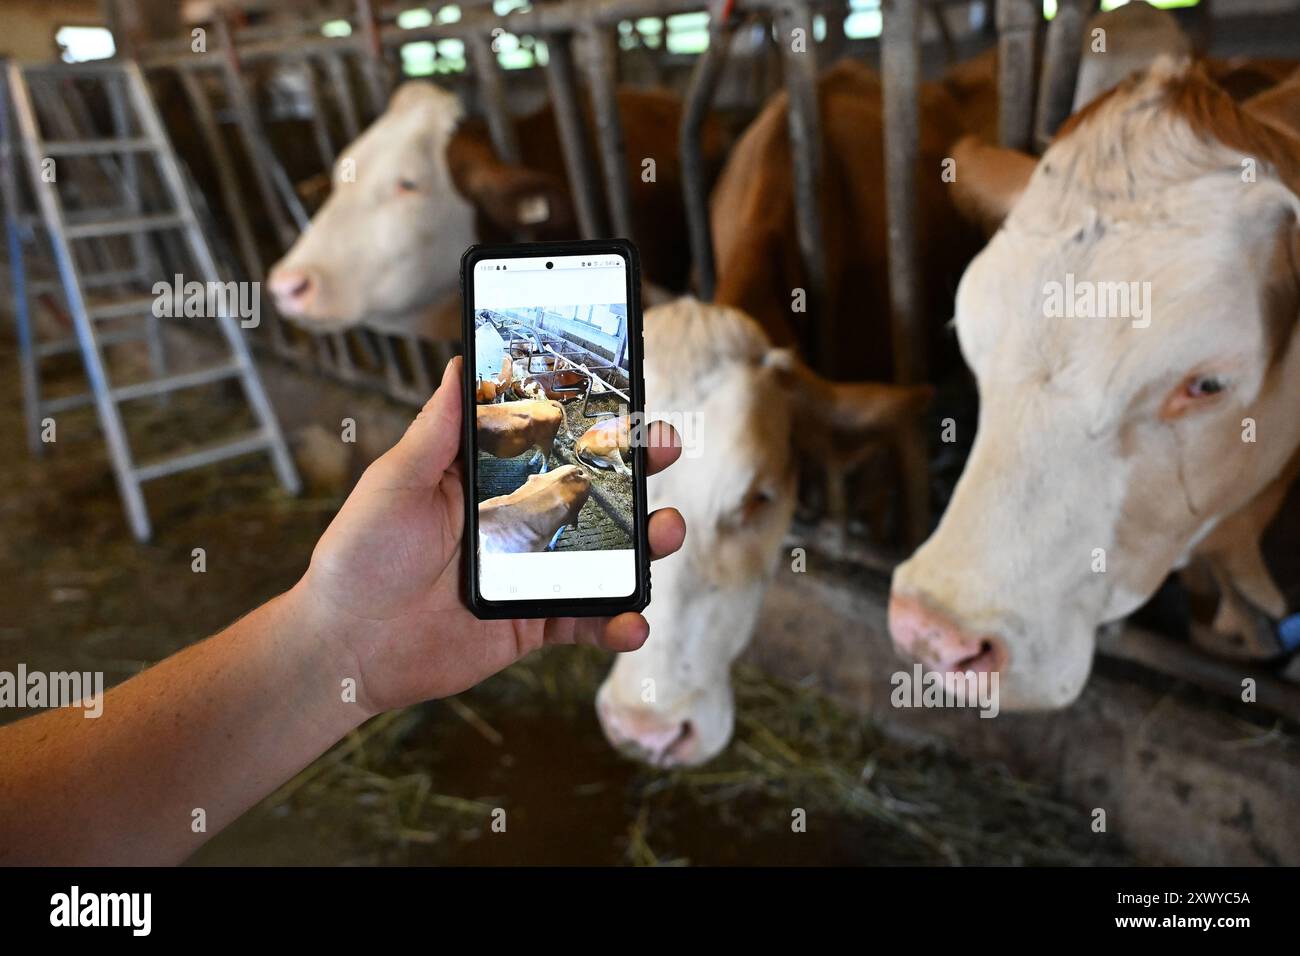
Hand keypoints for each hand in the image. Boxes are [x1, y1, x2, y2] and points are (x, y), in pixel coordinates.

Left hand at [292, 357, 684, 713]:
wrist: (347, 647)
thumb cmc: (357, 559)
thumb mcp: (394, 484)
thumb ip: (436, 431)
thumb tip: (458, 363)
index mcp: (485, 478)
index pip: (549, 436)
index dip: (590, 416)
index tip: (628, 393)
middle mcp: (516, 518)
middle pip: (593, 486)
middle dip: (639, 466)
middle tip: (664, 447)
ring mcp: (531, 571)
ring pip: (606, 551)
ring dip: (647, 540)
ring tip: (667, 530)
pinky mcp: (535, 622)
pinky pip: (587, 620)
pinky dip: (617, 622)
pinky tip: (631, 622)